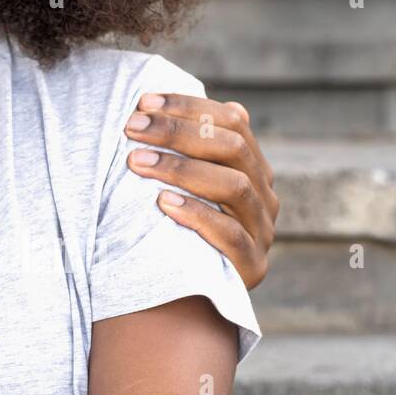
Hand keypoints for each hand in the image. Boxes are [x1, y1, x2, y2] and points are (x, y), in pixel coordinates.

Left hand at [124, 94, 279, 288]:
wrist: (186, 292)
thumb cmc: (175, 223)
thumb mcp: (182, 181)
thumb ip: (186, 146)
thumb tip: (185, 103)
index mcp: (252, 165)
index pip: (232, 121)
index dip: (188, 107)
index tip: (143, 102)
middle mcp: (264, 194)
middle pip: (232, 148)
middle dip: (177, 133)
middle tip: (132, 129)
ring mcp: (263, 230)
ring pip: (235, 187)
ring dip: (182, 169)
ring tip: (137, 163)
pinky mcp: (253, 266)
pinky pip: (232, 236)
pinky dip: (198, 216)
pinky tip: (163, 203)